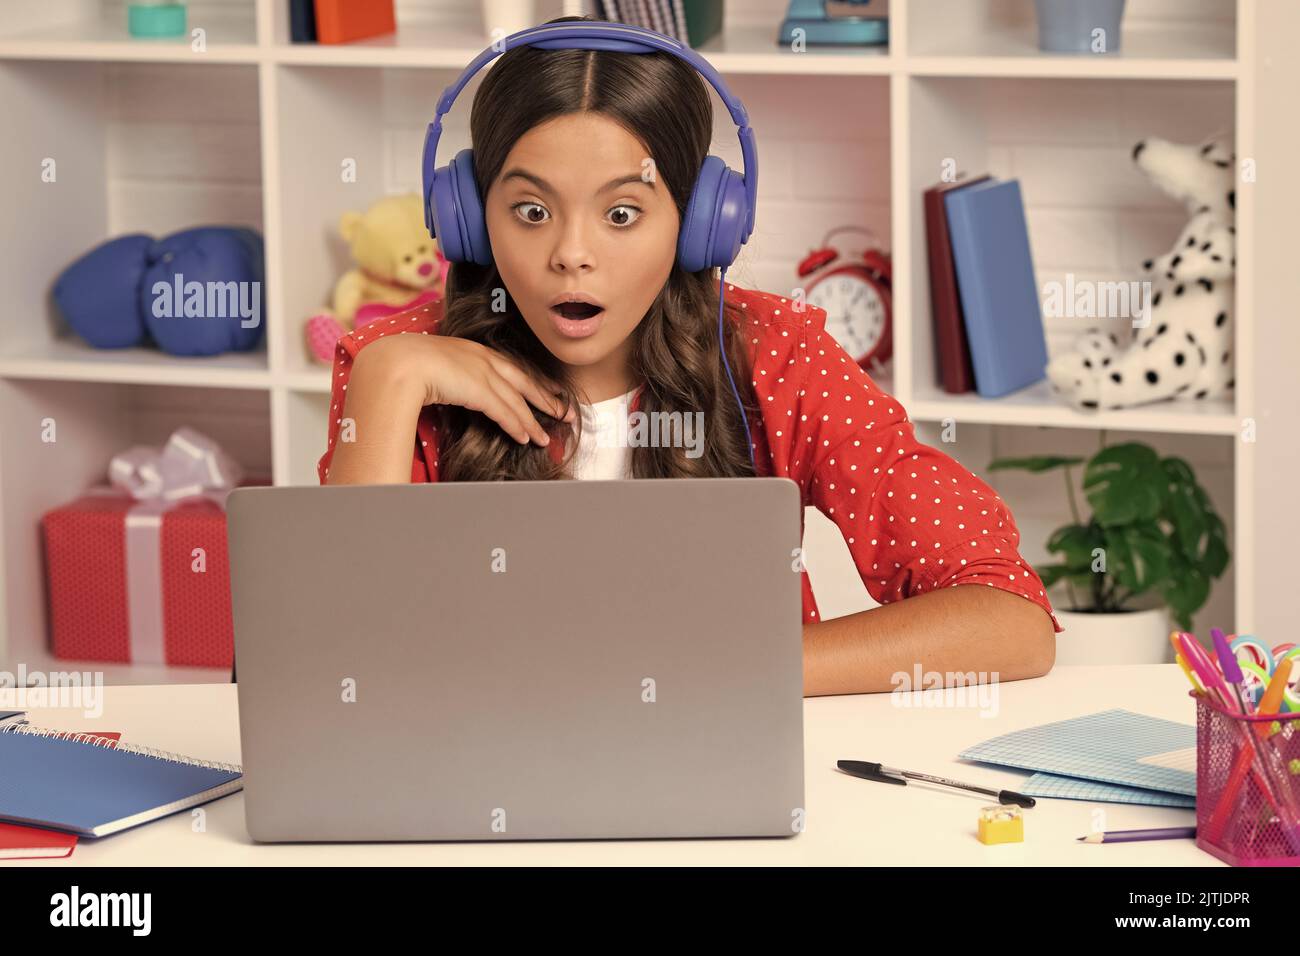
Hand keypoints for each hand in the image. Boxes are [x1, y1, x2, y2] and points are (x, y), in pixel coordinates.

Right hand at [355, 332, 574, 445]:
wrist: (398, 361)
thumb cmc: (406, 363)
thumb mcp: (434, 363)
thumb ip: (449, 373)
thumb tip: (449, 385)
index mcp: (473, 349)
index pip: (511, 367)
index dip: (532, 381)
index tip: (548, 391)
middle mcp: (483, 358)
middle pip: (525, 382)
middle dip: (547, 399)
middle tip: (565, 412)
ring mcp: (483, 373)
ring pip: (518, 401)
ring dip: (533, 422)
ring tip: (546, 438)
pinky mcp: (480, 390)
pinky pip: (505, 412)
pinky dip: (518, 426)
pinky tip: (526, 437)